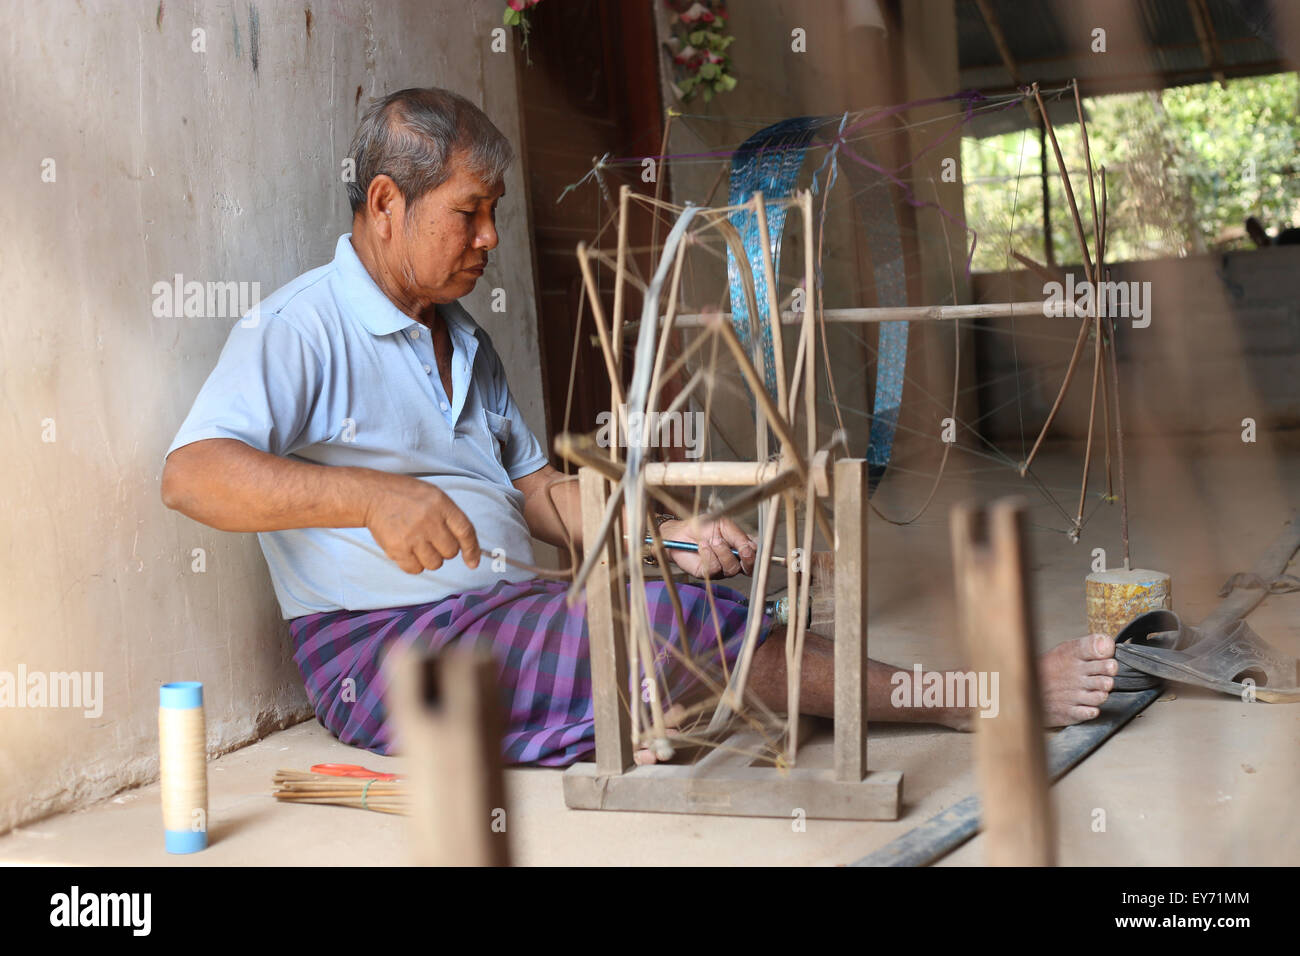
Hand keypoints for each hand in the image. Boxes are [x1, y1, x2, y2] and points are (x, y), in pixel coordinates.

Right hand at [363, 474, 480, 573]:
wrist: (373, 496)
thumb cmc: (405, 496)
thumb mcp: (433, 496)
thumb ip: (450, 517)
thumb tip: (467, 547)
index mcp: (441, 504)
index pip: (465, 532)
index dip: (472, 550)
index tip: (473, 562)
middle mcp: (429, 520)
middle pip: (450, 552)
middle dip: (444, 550)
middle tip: (431, 539)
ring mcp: (413, 535)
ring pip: (435, 563)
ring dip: (429, 558)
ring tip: (417, 543)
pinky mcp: (397, 548)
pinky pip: (415, 569)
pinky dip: (413, 564)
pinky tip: (407, 550)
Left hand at [657, 516, 755, 578]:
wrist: (681, 532)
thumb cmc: (702, 527)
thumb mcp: (723, 524)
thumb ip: (738, 535)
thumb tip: (750, 547)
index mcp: (740, 546)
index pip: (755, 554)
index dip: (755, 553)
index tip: (750, 547)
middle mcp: (733, 559)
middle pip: (748, 568)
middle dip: (747, 560)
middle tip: (742, 550)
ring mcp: (722, 568)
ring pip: (732, 568)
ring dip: (723, 552)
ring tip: (713, 540)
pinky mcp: (708, 573)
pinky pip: (715, 569)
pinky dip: (709, 555)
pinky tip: (703, 546)